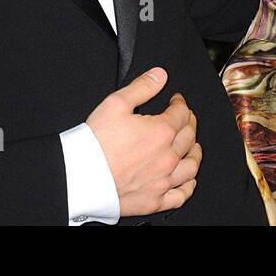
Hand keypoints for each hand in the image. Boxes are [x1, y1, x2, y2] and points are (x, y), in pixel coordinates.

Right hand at [85, 68, 201, 216]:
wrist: (81, 176)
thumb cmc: (96, 142)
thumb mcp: (116, 103)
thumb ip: (142, 86)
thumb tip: (159, 75)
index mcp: (162, 132)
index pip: (182, 114)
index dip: (180, 103)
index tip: (176, 100)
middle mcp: (168, 157)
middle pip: (189, 137)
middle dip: (189, 123)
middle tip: (185, 118)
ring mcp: (163, 181)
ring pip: (191, 166)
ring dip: (194, 153)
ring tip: (193, 147)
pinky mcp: (155, 200)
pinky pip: (181, 195)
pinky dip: (188, 186)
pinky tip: (188, 181)